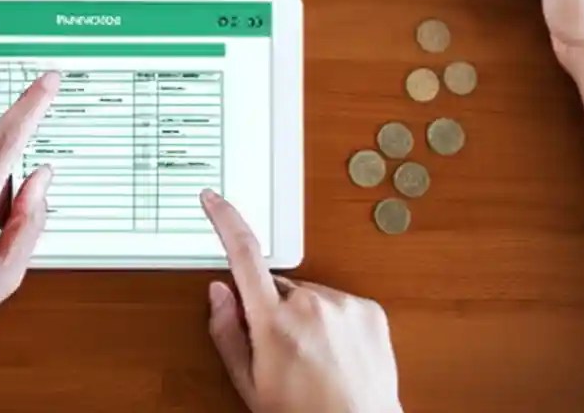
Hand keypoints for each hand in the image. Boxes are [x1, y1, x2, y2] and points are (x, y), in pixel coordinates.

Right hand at [201, 190, 401, 412]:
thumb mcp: (249, 384)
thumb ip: (227, 333)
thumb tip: (219, 292)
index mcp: (274, 323)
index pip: (243, 256)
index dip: (225, 221)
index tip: (213, 199)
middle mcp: (311, 305)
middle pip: (277, 288)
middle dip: (273, 309)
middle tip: (282, 351)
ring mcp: (344, 305)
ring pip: (309, 297)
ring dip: (306, 317)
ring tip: (314, 359)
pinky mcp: (369, 310)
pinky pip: (338, 304)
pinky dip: (333, 322)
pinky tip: (336, 354)